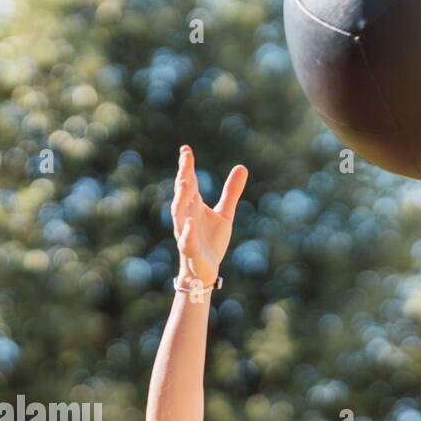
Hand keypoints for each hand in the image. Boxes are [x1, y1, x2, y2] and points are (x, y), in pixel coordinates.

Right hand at [171, 145, 247, 286]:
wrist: (205, 271)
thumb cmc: (210, 241)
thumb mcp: (224, 214)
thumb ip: (231, 192)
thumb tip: (242, 166)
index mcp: (193, 205)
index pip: (188, 182)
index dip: (186, 166)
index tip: (186, 149)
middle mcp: (186, 216)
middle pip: (182, 194)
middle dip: (183, 177)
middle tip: (185, 160)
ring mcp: (185, 232)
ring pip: (178, 213)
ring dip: (180, 198)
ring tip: (184, 182)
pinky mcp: (189, 249)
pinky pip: (186, 239)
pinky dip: (187, 231)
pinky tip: (190, 222)